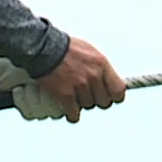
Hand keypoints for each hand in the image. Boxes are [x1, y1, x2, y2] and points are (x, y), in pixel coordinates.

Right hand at [0, 38, 125, 122]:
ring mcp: (80, 86)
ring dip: (81, 104)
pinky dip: (72, 114)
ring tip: (74, 97)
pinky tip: (69, 111)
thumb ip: (100, 66)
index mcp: (102, 64)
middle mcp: (94, 76)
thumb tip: (107, 80)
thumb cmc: (66, 47)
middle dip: (96, 100)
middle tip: (87, 95)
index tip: (108, 96)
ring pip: (88, 106)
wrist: (43, 47)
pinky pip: (74, 113)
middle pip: (104, 101)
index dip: (114, 96)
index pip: (118, 90)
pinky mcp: (65, 95)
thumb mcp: (89, 51)